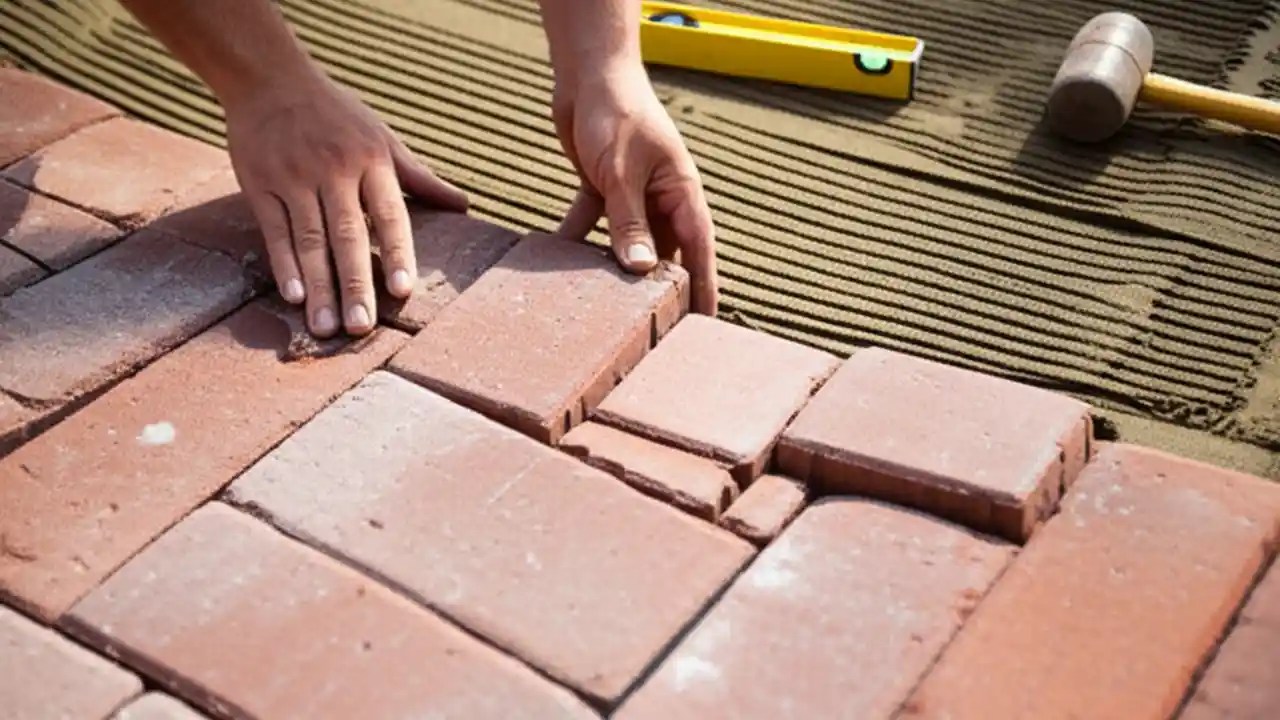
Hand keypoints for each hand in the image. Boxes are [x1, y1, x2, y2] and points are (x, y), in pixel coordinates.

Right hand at [224, 70, 467, 336]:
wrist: (270, 78)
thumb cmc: (336, 114)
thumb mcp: (383, 137)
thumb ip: (419, 178)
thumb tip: (464, 207)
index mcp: (372, 160)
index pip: (390, 214)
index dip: (397, 253)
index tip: (402, 290)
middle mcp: (334, 170)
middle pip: (349, 235)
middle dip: (356, 284)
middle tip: (362, 328)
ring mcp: (294, 177)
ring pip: (310, 240)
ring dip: (320, 287)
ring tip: (326, 328)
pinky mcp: (259, 183)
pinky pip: (276, 231)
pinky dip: (285, 265)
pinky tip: (295, 296)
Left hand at [552, 66, 717, 314]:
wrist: (587, 73)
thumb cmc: (616, 113)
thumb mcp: (621, 174)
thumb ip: (629, 223)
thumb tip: (642, 270)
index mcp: (682, 193)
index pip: (699, 251)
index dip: (704, 288)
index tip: (705, 325)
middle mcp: (662, 198)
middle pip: (664, 253)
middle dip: (657, 288)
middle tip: (651, 330)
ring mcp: (633, 194)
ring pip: (628, 242)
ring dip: (614, 269)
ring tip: (605, 308)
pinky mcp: (603, 188)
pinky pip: (594, 224)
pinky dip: (578, 239)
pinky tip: (558, 261)